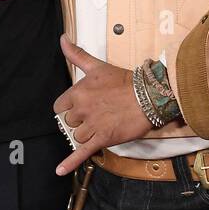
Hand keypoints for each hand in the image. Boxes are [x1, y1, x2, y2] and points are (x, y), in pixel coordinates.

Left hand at [52, 34, 152, 175]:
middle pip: (69, 123)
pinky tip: (60, 171)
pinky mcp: (102, 139)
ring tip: (102, 126)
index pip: (59, 107)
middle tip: (97, 115)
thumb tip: (62, 38)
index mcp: (77, 92)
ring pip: (77, 136)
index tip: (80, 108)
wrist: (149, 96)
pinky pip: (82, 152)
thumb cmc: (124, 80)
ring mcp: (92, 125)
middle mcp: (81, 109)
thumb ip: (76, 54)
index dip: (68, 109)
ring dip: (85, 135)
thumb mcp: (97, 65)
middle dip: (80, 121)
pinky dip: (70, 162)